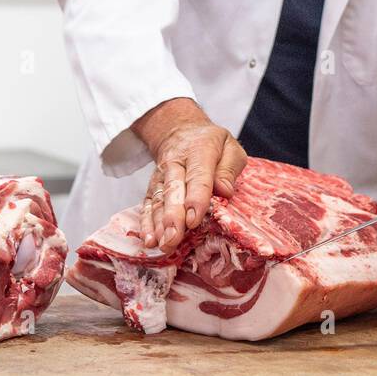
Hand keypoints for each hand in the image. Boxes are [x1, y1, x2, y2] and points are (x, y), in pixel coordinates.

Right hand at [132, 98, 246, 250]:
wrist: (181, 130)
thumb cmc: (212, 144)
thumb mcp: (229, 147)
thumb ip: (228, 169)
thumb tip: (225, 192)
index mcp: (200, 151)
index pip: (198, 176)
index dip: (195, 199)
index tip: (194, 221)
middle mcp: (176, 163)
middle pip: (173, 190)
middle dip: (173, 216)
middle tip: (174, 238)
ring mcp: (161, 175)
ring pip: (159, 199)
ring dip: (159, 224)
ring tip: (163, 244)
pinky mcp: (153, 186)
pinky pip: (148, 204)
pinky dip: (146, 223)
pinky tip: (149, 240)